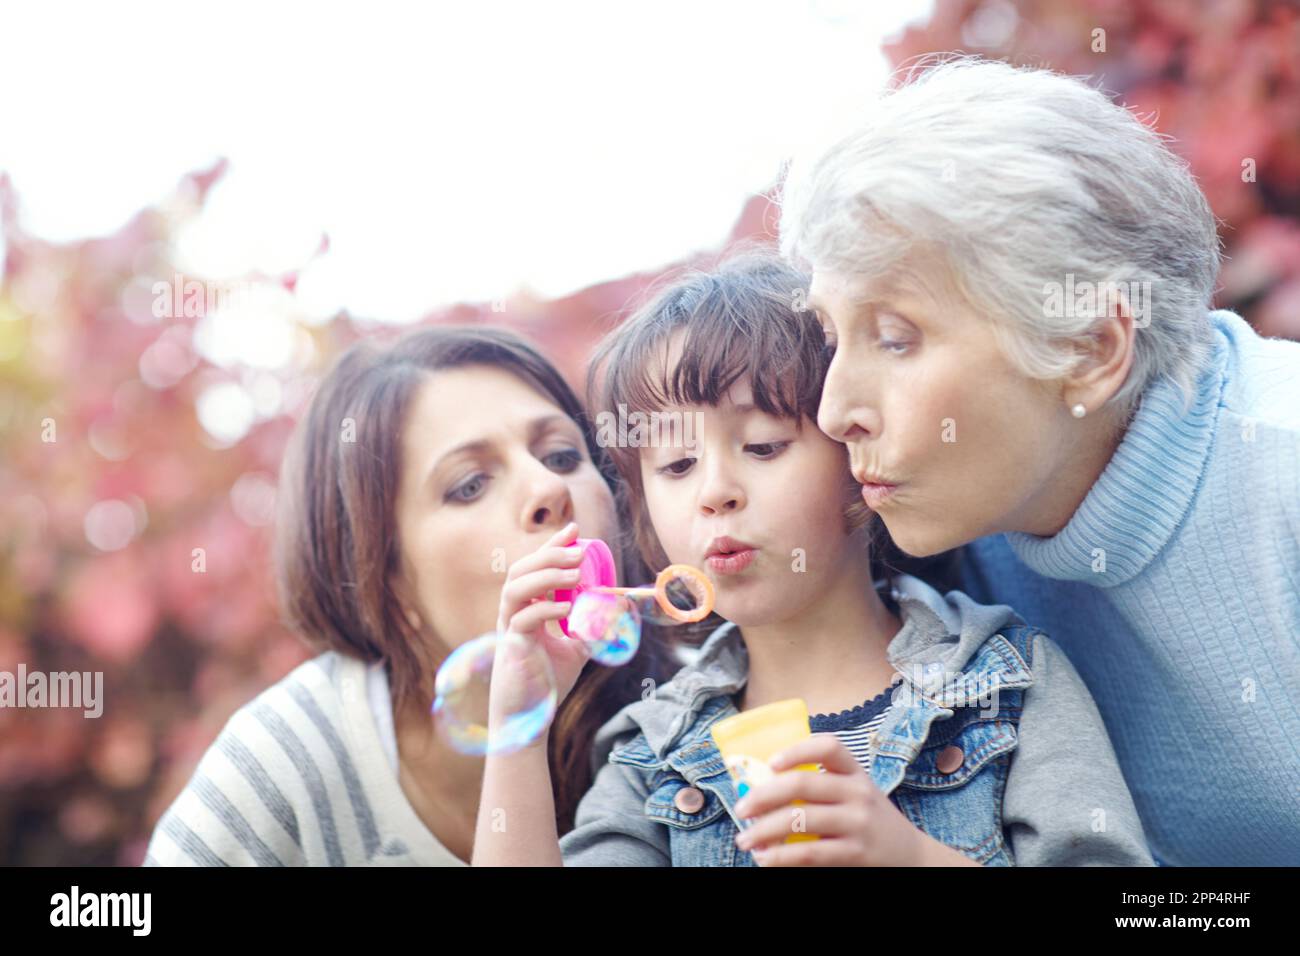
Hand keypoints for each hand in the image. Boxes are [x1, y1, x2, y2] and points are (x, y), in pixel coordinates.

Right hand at [493, 522, 592, 711]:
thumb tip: (621, 606)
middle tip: (578, 552)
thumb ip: (594, 627)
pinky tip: (567, 606)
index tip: (573, 530)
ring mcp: (509, 630)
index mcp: (526, 609)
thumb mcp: (578, 649)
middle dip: (549, 555)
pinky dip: (544, 608)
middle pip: (521, 571)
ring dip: (545, 576)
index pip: (533, 568)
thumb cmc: (547, 684)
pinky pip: (521, 620)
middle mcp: (513, 615)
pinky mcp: (511, 648)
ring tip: (575, 575)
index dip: (551, 546)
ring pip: (514, 589)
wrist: (529, 718)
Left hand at [731, 734, 935, 865]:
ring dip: (763, 830)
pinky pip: (809, 853)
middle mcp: (859, 793)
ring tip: (745, 839)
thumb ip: (823, 787)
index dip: (796, 750)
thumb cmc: (870, 820)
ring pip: (800, 819)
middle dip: (763, 794)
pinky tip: (766, 859)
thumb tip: (762, 790)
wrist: (913, 856)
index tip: (770, 762)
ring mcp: (858, 823)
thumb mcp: (857, 794)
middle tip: (740, 808)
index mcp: (855, 772)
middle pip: (803, 783)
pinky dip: (781, 857)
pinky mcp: (855, 853)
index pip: (828, 746)